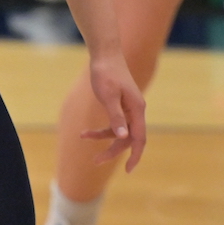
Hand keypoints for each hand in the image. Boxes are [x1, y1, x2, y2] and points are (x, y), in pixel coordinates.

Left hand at [79, 51, 147, 170]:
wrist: (105, 54)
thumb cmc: (106, 73)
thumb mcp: (108, 96)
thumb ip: (116, 117)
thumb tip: (122, 137)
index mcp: (137, 109)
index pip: (140, 138)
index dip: (135, 155)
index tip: (128, 170)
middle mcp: (136, 109)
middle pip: (129, 138)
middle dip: (113, 151)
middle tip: (95, 161)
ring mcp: (129, 107)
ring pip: (120, 131)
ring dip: (103, 139)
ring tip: (84, 138)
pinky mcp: (121, 105)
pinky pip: (114, 123)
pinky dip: (101, 129)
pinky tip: (85, 133)